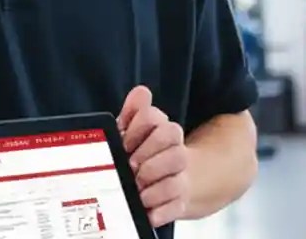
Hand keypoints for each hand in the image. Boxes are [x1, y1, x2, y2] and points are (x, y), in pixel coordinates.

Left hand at [118, 85, 189, 226]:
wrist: (175, 185)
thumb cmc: (146, 156)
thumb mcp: (134, 135)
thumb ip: (134, 113)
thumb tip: (141, 92)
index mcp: (163, 130)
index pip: (155, 117)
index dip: (137, 129)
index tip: (124, 142)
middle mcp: (175, 149)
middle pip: (171, 137)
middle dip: (147, 152)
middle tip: (130, 166)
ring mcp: (181, 175)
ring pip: (178, 166)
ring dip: (154, 179)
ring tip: (137, 187)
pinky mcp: (180, 202)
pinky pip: (175, 205)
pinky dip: (160, 210)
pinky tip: (147, 212)